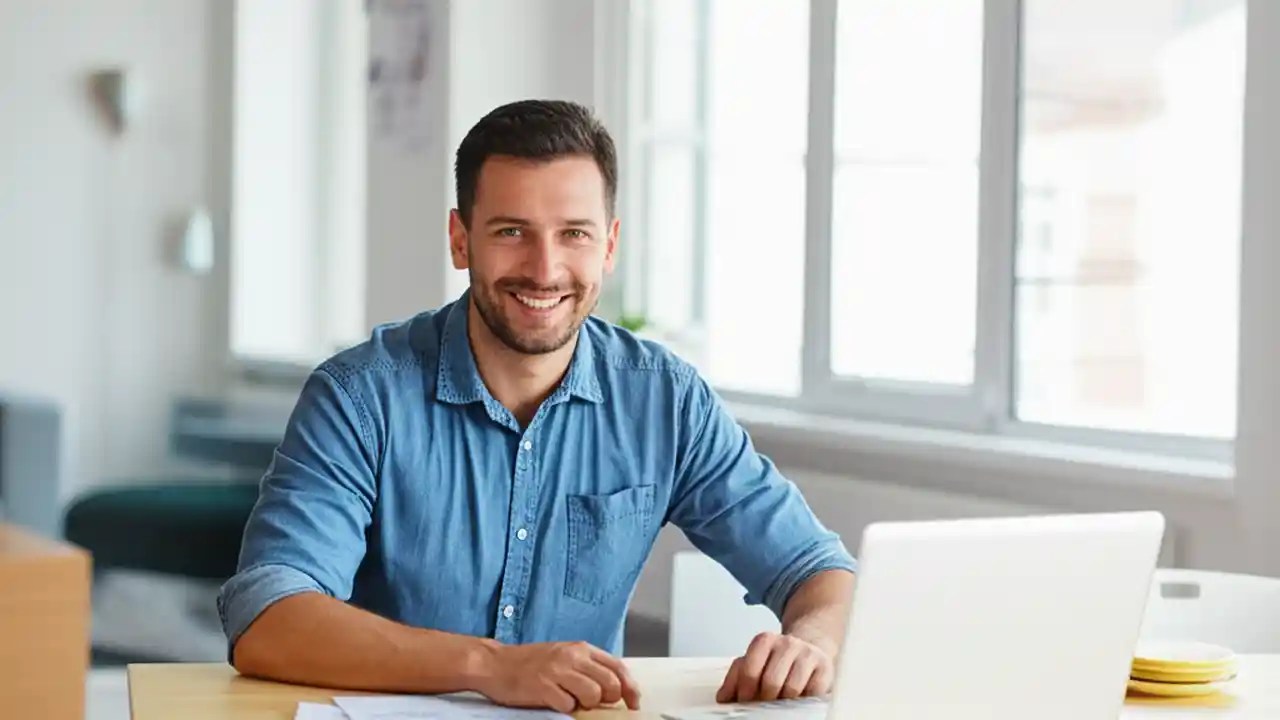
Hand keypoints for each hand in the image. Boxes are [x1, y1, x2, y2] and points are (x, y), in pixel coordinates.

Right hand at [478, 641, 641, 712]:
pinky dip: (565, 708)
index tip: (634, 703)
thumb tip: (614, 690)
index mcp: (581, 648)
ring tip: (572, 701)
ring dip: (586, 705)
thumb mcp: (564, 656)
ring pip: (594, 695)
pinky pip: (568, 705)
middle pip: (610, 684)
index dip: (630, 688)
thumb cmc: (530, 662)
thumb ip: (588, 668)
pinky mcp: (543, 686)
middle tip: (594, 703)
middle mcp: (572, 656)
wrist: (495, 664)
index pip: (618, 667)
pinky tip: (555, 702)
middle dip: (608, 700)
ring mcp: (557, 670)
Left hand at [716, 633, 834, 702]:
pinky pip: (812, 692)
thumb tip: (723, 697)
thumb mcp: (753, 662)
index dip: (745, 691)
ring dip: (784, 700)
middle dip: (765, 698)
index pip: (750, 669)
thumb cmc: (777, 660)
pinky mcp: (825, 667)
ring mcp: (808, 654)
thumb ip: (735, 677)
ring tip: (781, 700)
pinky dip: (804, 699)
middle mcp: (787, 643)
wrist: (809, 649)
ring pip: (792, 689)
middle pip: (771, 682)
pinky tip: (799, 696)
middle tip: (764, 703)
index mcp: (765, 640)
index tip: (745, 701)